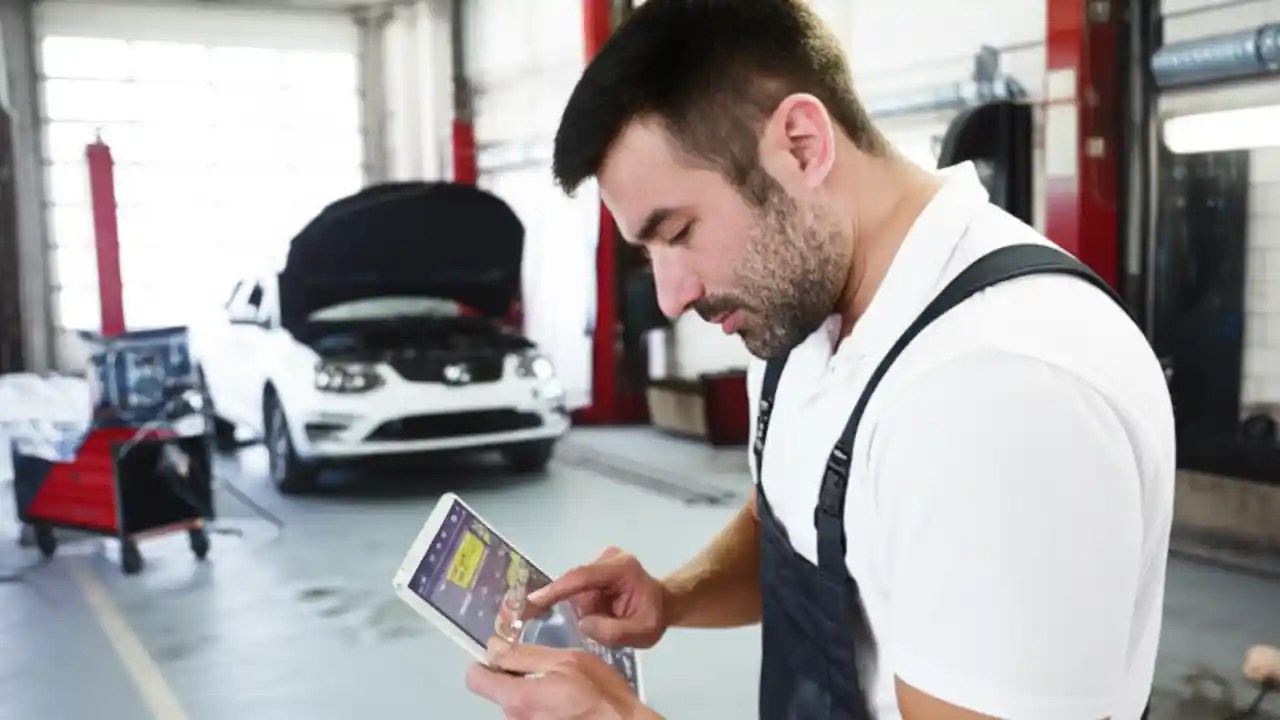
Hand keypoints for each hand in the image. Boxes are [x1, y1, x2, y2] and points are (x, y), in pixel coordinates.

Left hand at [466, 638, 657, 719]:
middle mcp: (514, 719)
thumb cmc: (599, 694)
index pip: (475, 679)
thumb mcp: (565, 661)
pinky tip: (565, 703)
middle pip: (498, 691)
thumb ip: (524, 655)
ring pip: (516, 703)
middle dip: (516, 676)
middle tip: (548, 668)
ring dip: (532, 691)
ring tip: (562, 687)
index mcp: (516, 698)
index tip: (505, 654)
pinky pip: (531, 715)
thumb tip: (493, 646)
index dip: (485, 662)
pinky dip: (542, 706)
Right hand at [525, 547, 668, 648]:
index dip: (556, 590)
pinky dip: (585, 606)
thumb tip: (583, 623)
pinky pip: (578, 590)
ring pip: (575, 590)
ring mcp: (600, 561)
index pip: (582, 577)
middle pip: (576, 584)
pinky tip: (601, 613)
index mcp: (622, 568)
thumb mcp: (642, 633)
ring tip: (607, 619)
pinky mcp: (594, 569)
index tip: (532, 602)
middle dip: (580, 609)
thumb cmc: (653, 617)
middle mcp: (608, 558)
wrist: (662, 605)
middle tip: (596, 626)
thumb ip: (613, 631)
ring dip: (585, 609)